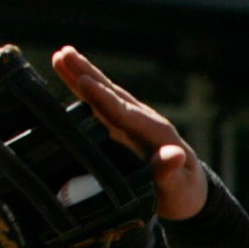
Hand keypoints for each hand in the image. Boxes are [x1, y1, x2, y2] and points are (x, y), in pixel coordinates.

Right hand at [51, 46, 207, 219]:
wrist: (188, 192)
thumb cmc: (183, 193)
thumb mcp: (180, 188)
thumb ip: (172, 173)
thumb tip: (176, 156)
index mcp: (156, 133)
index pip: (124, 113)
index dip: (102, 98)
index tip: (83, 82)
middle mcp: (142, 121)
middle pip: (111, 94)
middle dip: (87, 74)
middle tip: (63, 53)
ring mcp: (131, 123)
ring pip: (103, 95)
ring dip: (81, 75)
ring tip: (59, 55)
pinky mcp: (122, 129)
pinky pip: (99, 106)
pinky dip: (84, 90)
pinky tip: (68, 77)